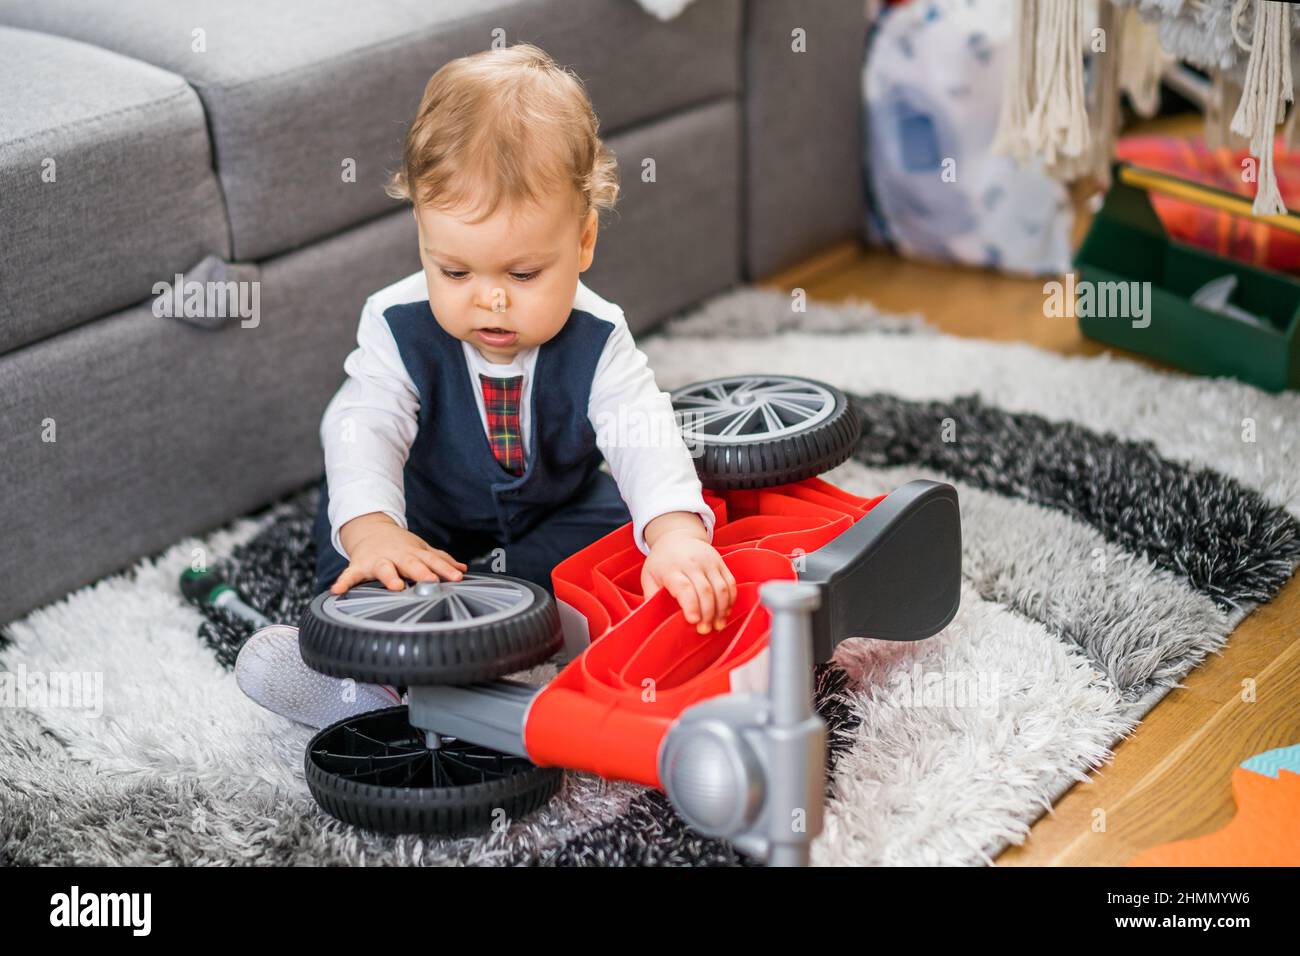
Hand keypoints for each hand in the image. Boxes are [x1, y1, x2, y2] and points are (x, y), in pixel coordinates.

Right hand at [331, 513, 466, 593]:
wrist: (370, 530)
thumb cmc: (400, 545)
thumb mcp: (421, 549)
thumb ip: (440, 560)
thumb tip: (463, 568)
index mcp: (414, 553)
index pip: (433, 561)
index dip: (445, 569)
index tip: (457, 577)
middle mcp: (397, 555)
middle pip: (411, 563)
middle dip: (421, 572)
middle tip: (431, 581)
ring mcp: (378, 560)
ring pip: (384, 568)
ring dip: (389, 576)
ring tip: (395, 586)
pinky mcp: (359, 566)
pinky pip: (350, 575)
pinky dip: (343, 582)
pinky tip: (338, 592)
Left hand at [640, 525, 737, 633]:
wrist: (677, 536)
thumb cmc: (662, 562)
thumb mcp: (649, 576)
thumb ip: (651, 596)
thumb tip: (653, 616)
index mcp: (672, 568)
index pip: (684, 587)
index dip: (691, 605)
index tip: (693, 620)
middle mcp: (692, 563)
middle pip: (705, 590)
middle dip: (707, 613)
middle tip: (705, 630)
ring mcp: (709, 562)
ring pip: (721, 587)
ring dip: (722, 609)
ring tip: (718, 625)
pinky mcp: (721, 563)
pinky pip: (730, 582)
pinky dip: (730, 599)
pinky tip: (725, 612)